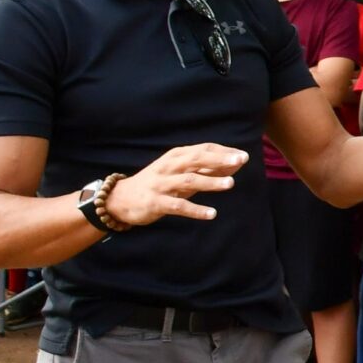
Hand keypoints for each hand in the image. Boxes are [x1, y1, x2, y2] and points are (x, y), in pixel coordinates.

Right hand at [110, 143, 250, 225]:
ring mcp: (161, 184)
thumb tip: (235, 163)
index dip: (223, 151)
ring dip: (210, 182)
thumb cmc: (158, 183)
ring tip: (231, 184)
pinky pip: (178, 206)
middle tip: (241, 160)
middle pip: (196, 159)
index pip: (202, 149)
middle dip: (219, 159)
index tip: (242, 155)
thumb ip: (205, 169)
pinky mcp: (155, 202)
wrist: (120, 199)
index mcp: (175, 156)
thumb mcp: (180, 173)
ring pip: (188, 181)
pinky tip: (212, 214)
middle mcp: (168, 167)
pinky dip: (196, 210)